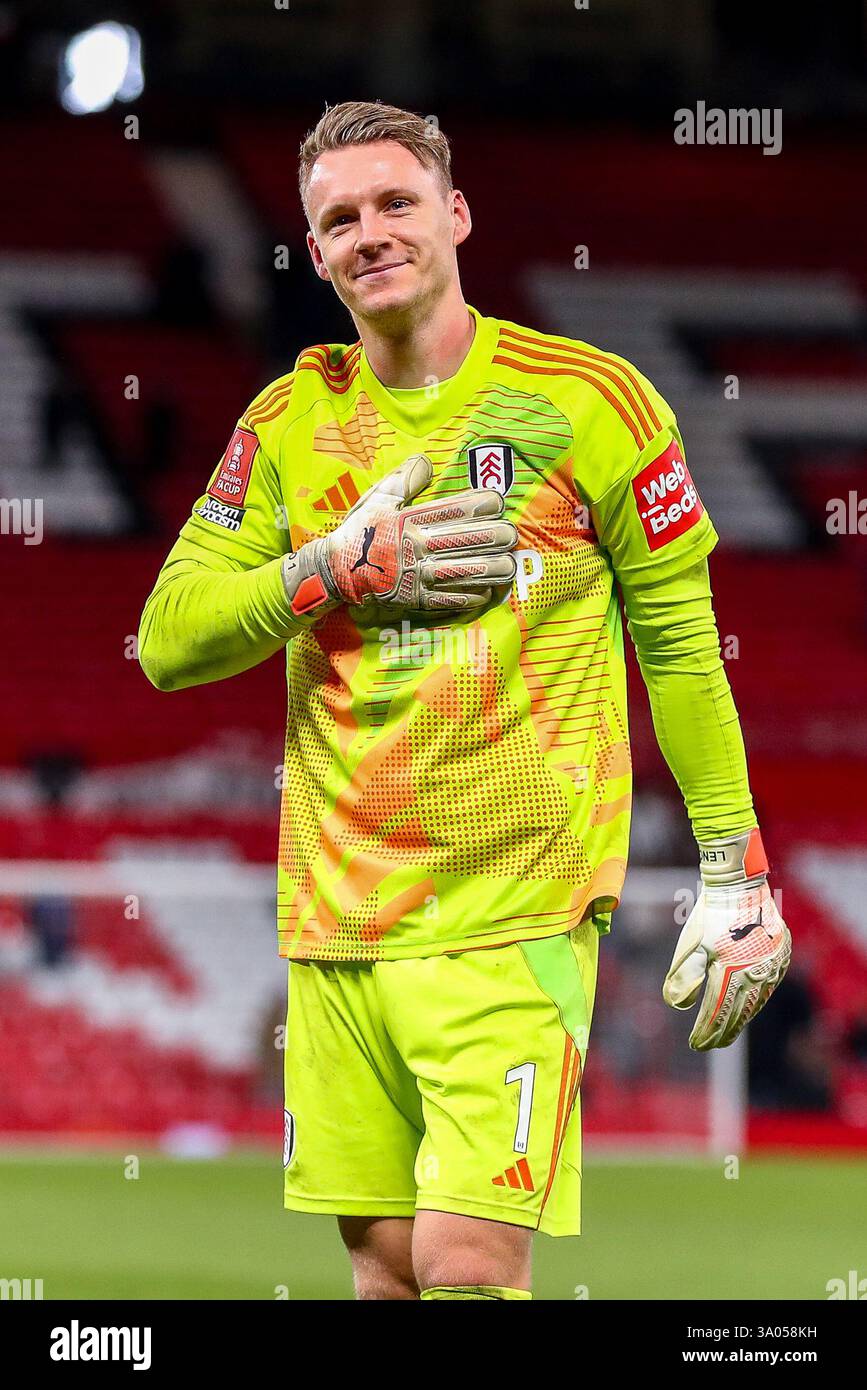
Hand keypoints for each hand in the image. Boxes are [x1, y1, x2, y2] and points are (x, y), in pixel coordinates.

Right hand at [282, 453, 517, 619]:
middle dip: (495, 538)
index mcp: (411, 521)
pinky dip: (471, 596)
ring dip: (492, 569)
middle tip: (512, 534)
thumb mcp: (377, 498)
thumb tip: (428, 461)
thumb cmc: (359, 532)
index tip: (498, 502)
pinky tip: (488, 592)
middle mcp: (419, 548)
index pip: (454, 510)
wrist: (335, 571)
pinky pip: (449, 600)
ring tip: (510, 566)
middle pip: (466, 541)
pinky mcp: (416, 599)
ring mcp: (419, 576)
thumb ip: (405, 478)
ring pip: (465, 572)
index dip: (482, 505)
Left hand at [663, 833, 791, 1049]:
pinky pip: (768, 986)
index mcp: (731, 972)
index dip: (705, 1031)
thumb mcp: (691, 945)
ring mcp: (772, 966)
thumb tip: (676, 1004)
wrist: (739, 886)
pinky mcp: (780, 957)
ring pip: (756, 1002)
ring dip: (740, 1018)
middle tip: (710, 1045)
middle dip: (722, 1031)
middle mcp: (755, 973)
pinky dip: (756, 1000)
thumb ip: (684, 976)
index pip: (716, 1012)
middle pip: (738, 1013)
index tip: (695, 1045)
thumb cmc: (710, 915)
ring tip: (726, 1032)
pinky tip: (747, 1006)